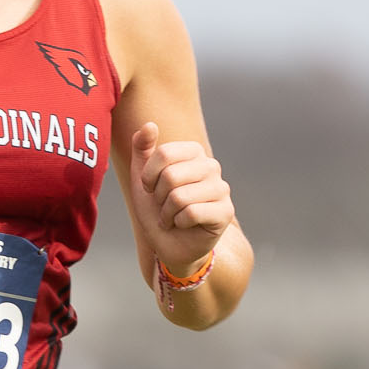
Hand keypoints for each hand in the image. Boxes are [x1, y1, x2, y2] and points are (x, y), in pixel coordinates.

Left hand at [130, 123, 235, 275]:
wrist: (171, 243)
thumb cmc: (157, 208)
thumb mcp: (142, 177)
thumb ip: (142, 149)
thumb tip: (149, 124)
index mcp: (193, 152)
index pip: (164, 154)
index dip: (149, 176)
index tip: (150, 188)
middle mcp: (211, 166)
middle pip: (171, 176)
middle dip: (158, 197)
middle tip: (164, 206)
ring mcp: (221, 189)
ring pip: (180, 197)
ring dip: (167, 213)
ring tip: (172, 217)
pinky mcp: (225, 212)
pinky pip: (191, 213)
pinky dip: (179, 223)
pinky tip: (184, 225)